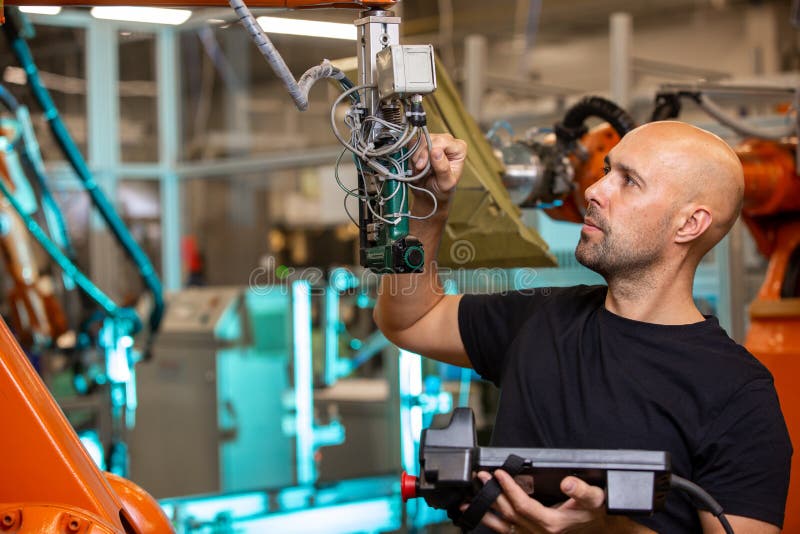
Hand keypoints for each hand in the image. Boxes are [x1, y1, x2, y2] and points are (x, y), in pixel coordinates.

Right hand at [411, 133, 466, 203]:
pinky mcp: (421, 144)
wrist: (430, 194)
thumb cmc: (442, 189)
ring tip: (419, 171)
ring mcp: (433, 141)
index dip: (429, 152)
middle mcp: (447, 141)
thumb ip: (443, 168)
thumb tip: (436, 151)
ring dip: (414, 159)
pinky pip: (410, 145)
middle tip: (420, 170)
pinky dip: (409, 157)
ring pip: (417, 142)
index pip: (441, 141)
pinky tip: (415, 167)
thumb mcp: (446, 183)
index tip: (423, 166)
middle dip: (421, 156)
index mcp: (458, 148)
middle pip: (428, 139)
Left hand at [469, 470, 607, 533]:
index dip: (508, 488)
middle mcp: (539, 533)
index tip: (498, 473)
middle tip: (480, 477)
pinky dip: (492, 523)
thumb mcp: (595, 499)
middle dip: (492, 494)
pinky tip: (480, 515)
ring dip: (484, 513)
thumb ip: (581, 491)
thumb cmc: (595, 514)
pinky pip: (507, 532)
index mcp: (551, 524)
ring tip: (466, 502)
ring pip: (503, 527)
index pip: (522, 505)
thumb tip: (567, 483)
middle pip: (508, 514)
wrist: (601, 530)